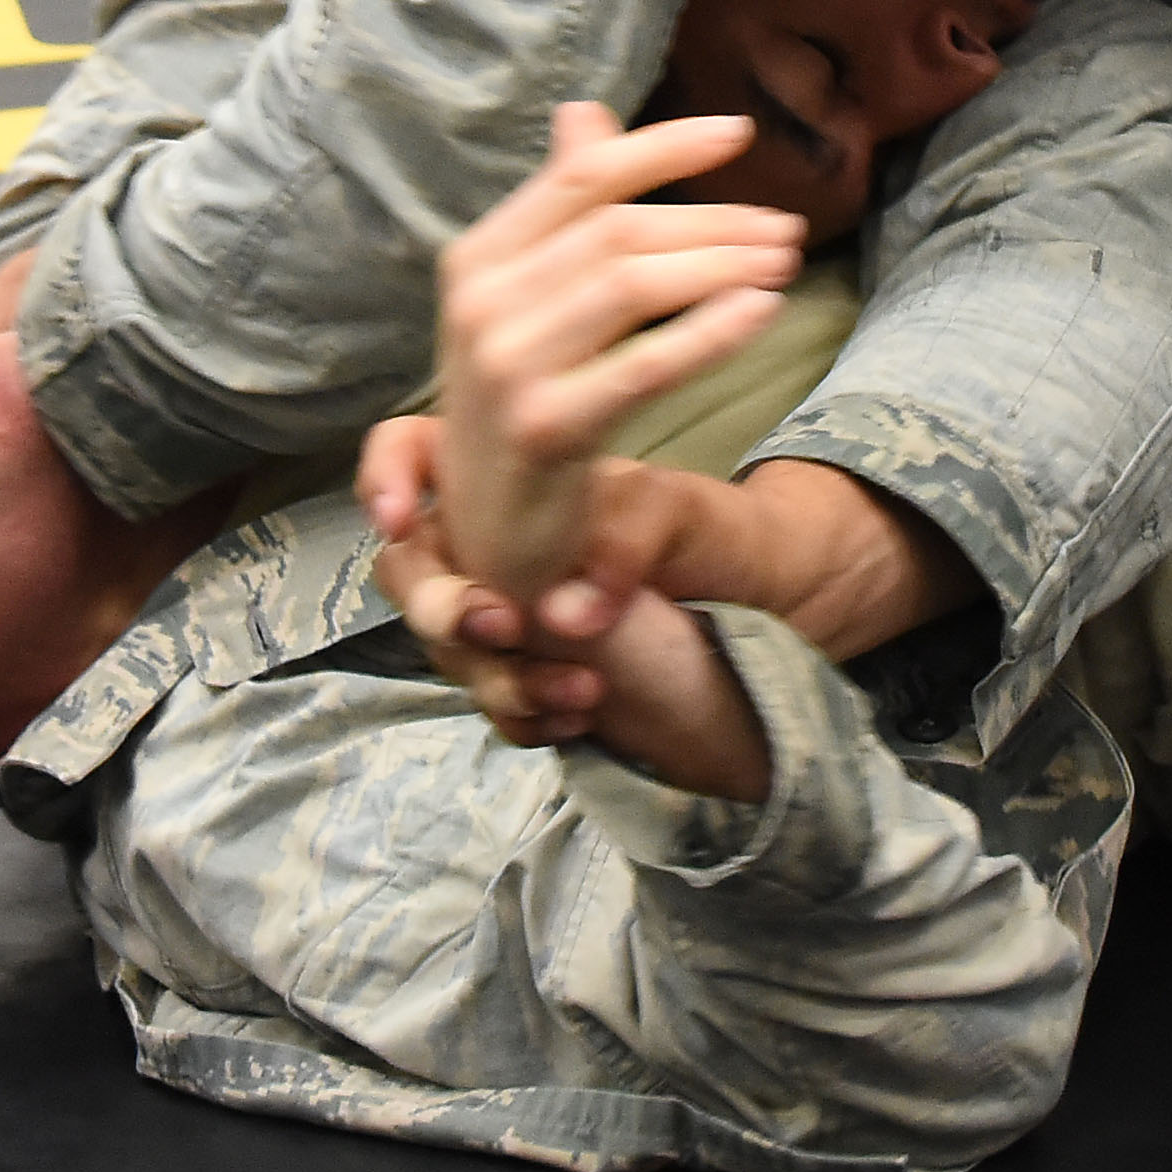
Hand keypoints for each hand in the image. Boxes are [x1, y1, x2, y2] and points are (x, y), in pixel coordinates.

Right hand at [363, 426, 780, 797]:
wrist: (785, 614)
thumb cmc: (729, 538)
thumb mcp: (689, 512)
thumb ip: (631, 537)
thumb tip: (566, 611)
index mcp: (519, 477)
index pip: (414, 451)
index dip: (387, 475)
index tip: (401, 515)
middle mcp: (499, 544)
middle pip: (410, 569)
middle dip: (440, 605)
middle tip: (502, 622)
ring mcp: (511, 615)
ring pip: (448, 652)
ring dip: (499, 678)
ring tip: (580, 689)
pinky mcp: (536, 677)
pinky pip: (497, 710)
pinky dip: (530, 719)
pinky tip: (585, 715)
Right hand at [431, 102, 809, 594]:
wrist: (489, 528)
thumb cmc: (523, 399)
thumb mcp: (526, 299)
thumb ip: (559, 210)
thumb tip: (584, 114)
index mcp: (478, 257)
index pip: (582, 177)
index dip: (665, 147)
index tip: (741, 133)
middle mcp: (482, 302)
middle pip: (620, 229)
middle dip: (716, 220)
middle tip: (787, 228)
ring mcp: (507, 365)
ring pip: (636, 284)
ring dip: (725, 264)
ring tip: (787, 261)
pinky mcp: (545, 426)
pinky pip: (647, 362)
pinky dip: (713, 329)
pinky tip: (764, 311)